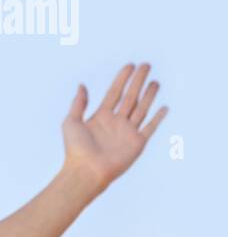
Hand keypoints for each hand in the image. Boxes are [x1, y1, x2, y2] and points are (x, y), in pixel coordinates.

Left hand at [62, 62, 168, 192]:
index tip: (130, 66)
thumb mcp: (71, 122)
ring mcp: (127, 132)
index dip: (122, 79)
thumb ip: (78, 104)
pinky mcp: (137, 143)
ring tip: (155, 82)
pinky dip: (158, 118)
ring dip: (149, 95)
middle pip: (130, 97)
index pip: (115, 92)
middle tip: (146, 65)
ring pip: (142, 109)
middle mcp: (116, 122)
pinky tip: (164, 107)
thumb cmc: (75, 149)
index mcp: (101, 116)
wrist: (86, 171)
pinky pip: (150, 127)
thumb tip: (82, 85)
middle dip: (138, 81)